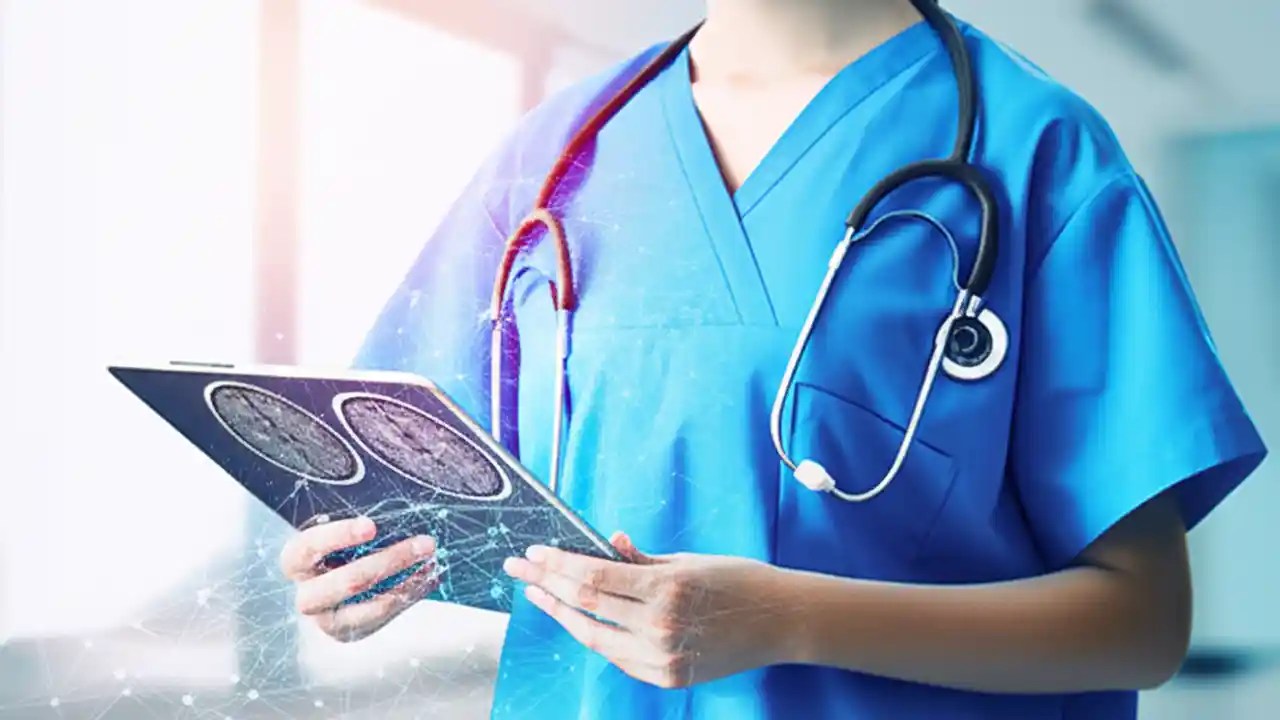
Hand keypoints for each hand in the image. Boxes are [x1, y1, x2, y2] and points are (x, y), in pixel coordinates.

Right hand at [278, 516, 438, 642]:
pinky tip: (428, 577)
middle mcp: (307, 593)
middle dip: (390, 562)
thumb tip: (398, 490)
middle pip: (346, 582)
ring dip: (407, 582)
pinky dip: (409, 595)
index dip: (338, 536)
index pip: (309, 547)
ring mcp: (326, 618)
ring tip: (432, 560)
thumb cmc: (338, 541)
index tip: (371, 526)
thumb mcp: (338, 526)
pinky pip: (382, 617)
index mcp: (296, 560)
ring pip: (368, 606)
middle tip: (425, 543)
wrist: (333, 573)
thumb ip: (356, 518)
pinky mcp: (348, 632)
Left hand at [503, 532, 793, 688]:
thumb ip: (641, 558)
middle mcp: (659, 626)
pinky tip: (578, 619)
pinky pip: (618, 656)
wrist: (782, 622)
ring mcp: (662, 657)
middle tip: (519, 569)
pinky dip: (596, 635)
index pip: (594, 576)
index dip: (558, 564)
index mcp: (665, 589)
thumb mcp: (688, 560)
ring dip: (561, 613)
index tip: (534, 553)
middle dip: (546, 584)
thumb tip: (603, 543)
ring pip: (594, 636)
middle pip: (585, 605)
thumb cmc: (739, 581)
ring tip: (538, 594)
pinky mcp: (667, 677)